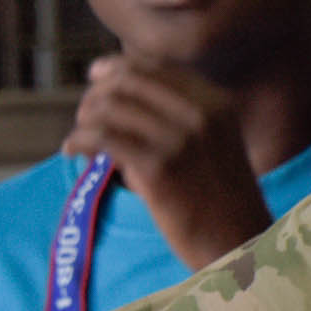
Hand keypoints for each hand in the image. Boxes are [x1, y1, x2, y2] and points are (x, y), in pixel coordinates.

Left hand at [64, 55, 273, 270]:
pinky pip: (101, 138)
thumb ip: (183, 117)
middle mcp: (202, 114)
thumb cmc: (221, 199)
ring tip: (80, 138)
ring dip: (85, 119)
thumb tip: (120, 94)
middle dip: (98, 93)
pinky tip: (72, 151)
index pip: (155, 67)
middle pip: (128, 81)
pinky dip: (78, 141)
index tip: (96, 77)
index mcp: (217, 103)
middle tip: (85, 115)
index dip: (117, 67)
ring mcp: (181, 140)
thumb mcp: (217, 144)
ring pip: (110, 107)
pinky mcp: (158, 169)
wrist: (239, 244)